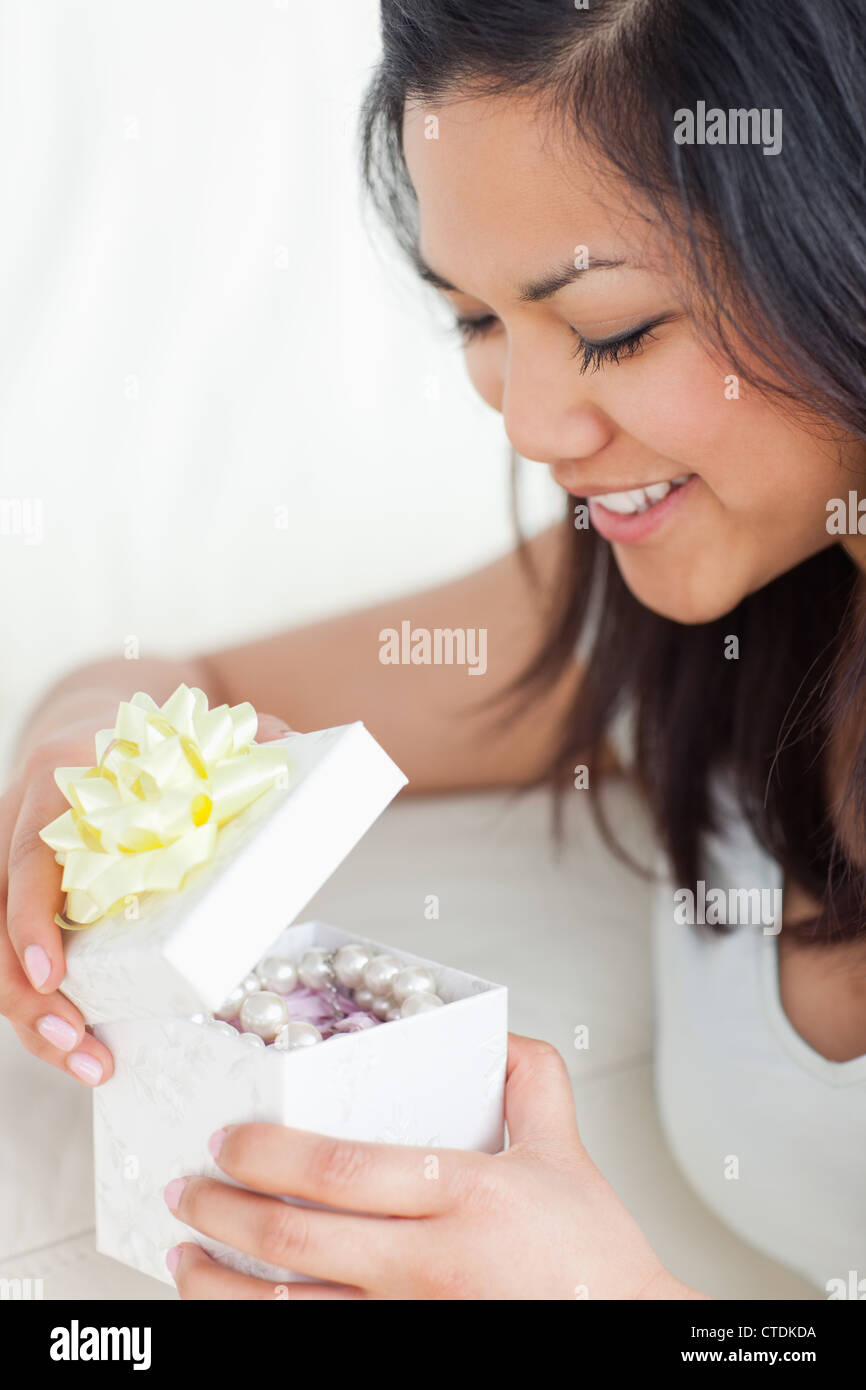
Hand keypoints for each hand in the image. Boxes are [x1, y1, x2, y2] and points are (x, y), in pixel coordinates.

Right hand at [0, 705, 291, 1085]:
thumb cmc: (151, 744)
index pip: (29, 859)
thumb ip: (236, 742)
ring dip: (34, 1017)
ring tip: (90, 1063)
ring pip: (0, 953)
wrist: (97, 734)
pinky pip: (20, 961)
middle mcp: (21, 829)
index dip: (31, 920)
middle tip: (75, 1040)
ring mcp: (14, 869)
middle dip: (26, 994)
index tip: (53, 975)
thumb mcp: (188, 735)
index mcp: (59, 790)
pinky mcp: (25, 904)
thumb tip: (289, 745)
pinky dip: (47, 1008)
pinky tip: (83, 1045)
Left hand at [165, 1034, 699, 1299]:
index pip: (344, 1171)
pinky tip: (236, 1314)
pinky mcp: (400, 1359)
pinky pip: (314, 1347)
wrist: (626, 1336)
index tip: (231, 1139)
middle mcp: (430, 1267)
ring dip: (221, 1286)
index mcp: (465, 1199)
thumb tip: (497, 1034)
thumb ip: (531, 1084)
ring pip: (290, 1312)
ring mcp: (410, 1324)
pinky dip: (261, 1332)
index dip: (271, 1155)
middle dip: (225, 1211)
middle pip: (298, 1241)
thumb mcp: (566, 1155)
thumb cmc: (592, 1263)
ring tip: (186, 1255)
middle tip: (188, 1188)